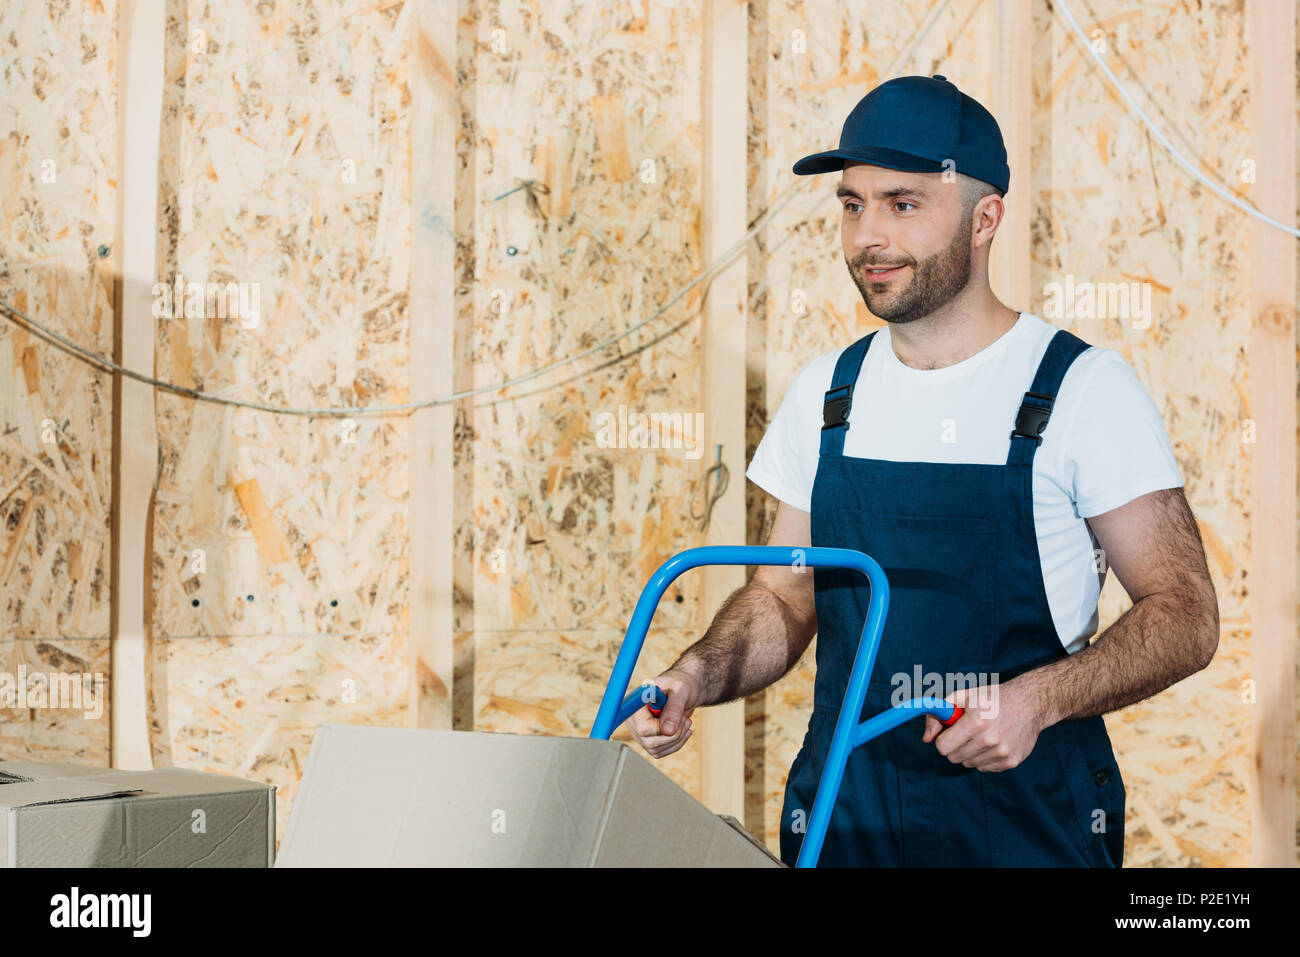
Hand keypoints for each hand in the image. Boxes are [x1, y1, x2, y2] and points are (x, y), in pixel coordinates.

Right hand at [626, 668, 701, 758]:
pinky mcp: (647, 741)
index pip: (643, 728)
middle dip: (675, 734)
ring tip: (686, 721)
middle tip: (686, 719)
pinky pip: (660, 752)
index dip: (661, 729)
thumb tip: (668, 731)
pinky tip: (683, 730)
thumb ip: (673, 708)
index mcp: (635, 704)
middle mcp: (633, 720)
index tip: (681, 718)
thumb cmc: (680, 684)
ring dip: (677, 739)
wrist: (682, 690)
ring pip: (656, 749)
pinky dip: (676, 744)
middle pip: (650, 742)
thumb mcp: (680, 691)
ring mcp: (639, 732)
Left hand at [921, 676, 1047, 771]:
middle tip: (965, 732)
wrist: (1030, 703)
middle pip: (953, 758)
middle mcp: (989, 740)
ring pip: (968, 764)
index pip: (943, 747)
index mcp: (976, 722)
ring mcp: (1002, 753)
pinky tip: (993, 742)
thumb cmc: (993, 698)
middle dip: (954, 746)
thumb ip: (939, 714)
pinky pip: (984, 768)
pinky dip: (983, 758)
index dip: (942, 739)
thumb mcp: (964, 696)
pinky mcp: (1011, 762)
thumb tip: (926, 738)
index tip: (949, 732)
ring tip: (982, 735)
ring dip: (969, 752)